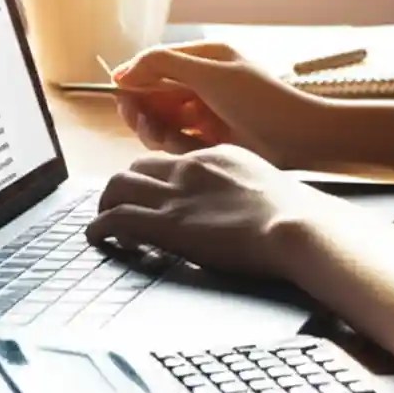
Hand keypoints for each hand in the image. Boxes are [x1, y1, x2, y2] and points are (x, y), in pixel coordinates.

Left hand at [87, 144, 343, 278]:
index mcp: (215, 155)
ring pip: (117, 186)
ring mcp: (175, 195)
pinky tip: (98, 238)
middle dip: (126, 187)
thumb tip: (240, 202)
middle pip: (137, 167)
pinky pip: (115, 218)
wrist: (295, 225)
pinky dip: (99, 228)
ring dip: (106, 204)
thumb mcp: (265, 184)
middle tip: (125, 208)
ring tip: (105, 222)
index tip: (156, 193)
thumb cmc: (294, 213)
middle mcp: (189, 168)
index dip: (157, 178)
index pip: (170, 159)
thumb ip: (243, 186)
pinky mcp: (166, 224)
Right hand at [110, 42, 329, 166]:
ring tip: (169, 140)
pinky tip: (187, 148)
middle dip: (144, 112)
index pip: (154, 65)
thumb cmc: (259, 100)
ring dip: (158, 131)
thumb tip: (122, 71)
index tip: (123, 98)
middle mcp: (202, 82)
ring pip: (163, 121)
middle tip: (147, 126)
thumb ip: (163, 65)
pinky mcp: (211, 139)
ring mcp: (206, 111)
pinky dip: (176, 146)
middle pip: (153, 96)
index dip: (134, 81)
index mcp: (204, 58)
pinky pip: (179, 141)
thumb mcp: (209, 73)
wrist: (300, 137)